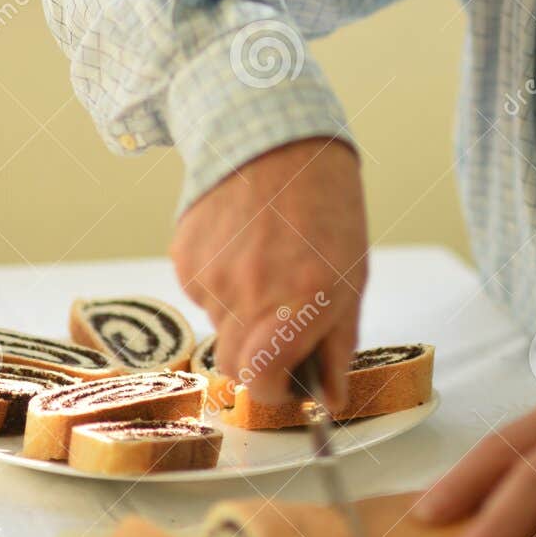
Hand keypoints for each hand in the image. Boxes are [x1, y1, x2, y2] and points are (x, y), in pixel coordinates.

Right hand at [168, 136, 367, 411]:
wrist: (274, 136)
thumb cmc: (326, 206)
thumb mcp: (352, 276)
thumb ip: (337, 345)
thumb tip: (331, 400)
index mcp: (299, 301)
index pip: (263, 384)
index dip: (275, 388)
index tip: (288, 376)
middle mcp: (248, 294)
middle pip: (234, 365)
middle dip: (257, 353)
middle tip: (281, 314)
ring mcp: (209, 276)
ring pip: (217, 326)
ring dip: (239, 311)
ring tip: (266, 260)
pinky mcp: (183, 257)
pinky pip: (200, 292)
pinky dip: (220, 281)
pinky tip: (242, 244)